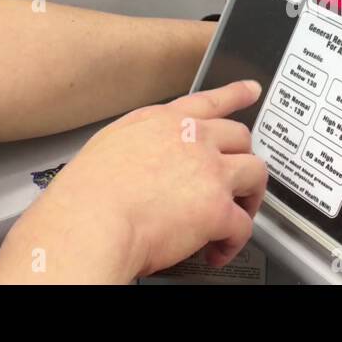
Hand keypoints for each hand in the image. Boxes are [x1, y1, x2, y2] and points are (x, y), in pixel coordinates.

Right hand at [0, 81, 266, 283]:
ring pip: (255, 173)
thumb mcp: (110, 145)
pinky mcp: (218, 208)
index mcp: (164, 123)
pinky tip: (218, 250)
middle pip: (241, 137)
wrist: (90, 223)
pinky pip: (243, 224)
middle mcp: (193, 140)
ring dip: (250, 197)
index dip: (235, 95)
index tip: (250, 90)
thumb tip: (148, 157)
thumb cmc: (86, 196)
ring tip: (238, 215)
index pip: (209, 101)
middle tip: (240, 179)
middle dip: (243, 159)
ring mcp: (210, 171)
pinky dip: (234, 241)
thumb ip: (141, 142)